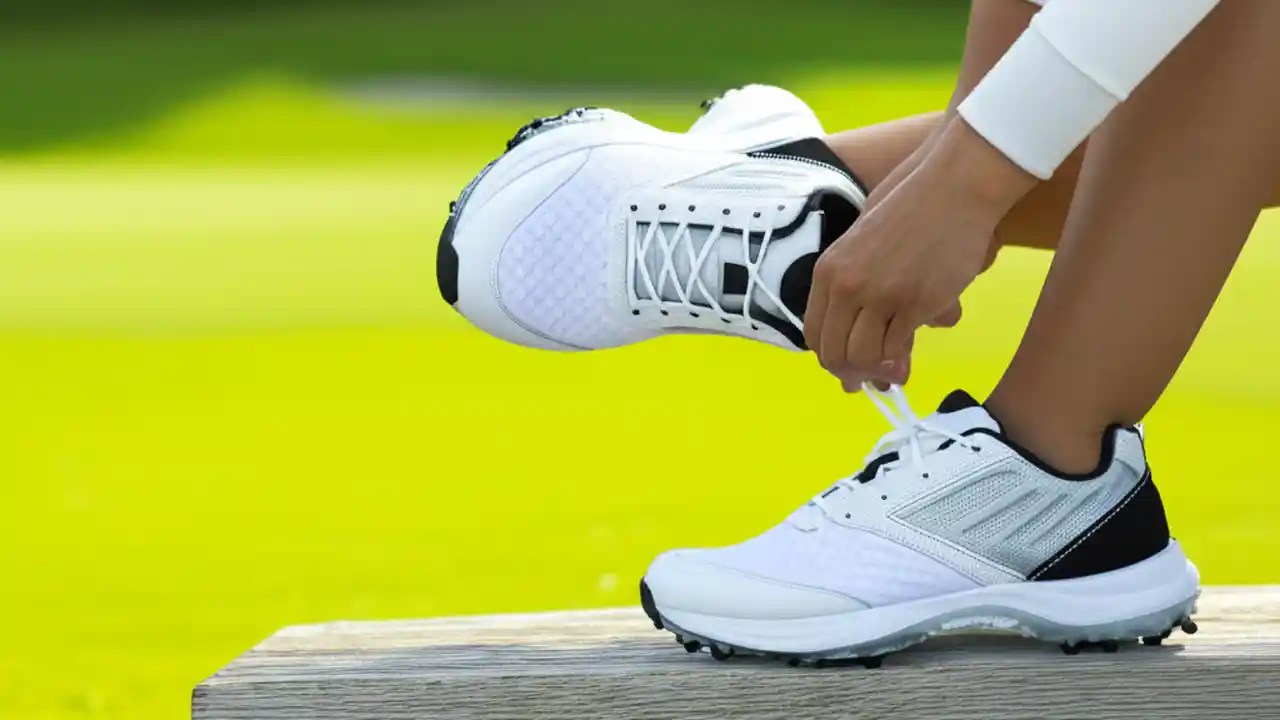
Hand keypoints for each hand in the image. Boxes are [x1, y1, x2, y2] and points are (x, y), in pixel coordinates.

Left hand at [804, 119, 1035, 390]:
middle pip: (835, 353)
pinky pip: (898, 348)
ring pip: (865, 358)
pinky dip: (902, 359)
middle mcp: (847, 287)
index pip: (814, 333)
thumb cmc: (911, 208)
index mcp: (828, 270)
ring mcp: (880, 296)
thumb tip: (859, 334)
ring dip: (877, 372)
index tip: (845, 365)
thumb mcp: (864, 244)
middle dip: (851, 374)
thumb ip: (855, 287)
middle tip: (869, 383)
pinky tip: (907, 360)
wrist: (953, 188)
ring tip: (892, 373)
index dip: (829, 356)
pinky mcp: (915, 304)